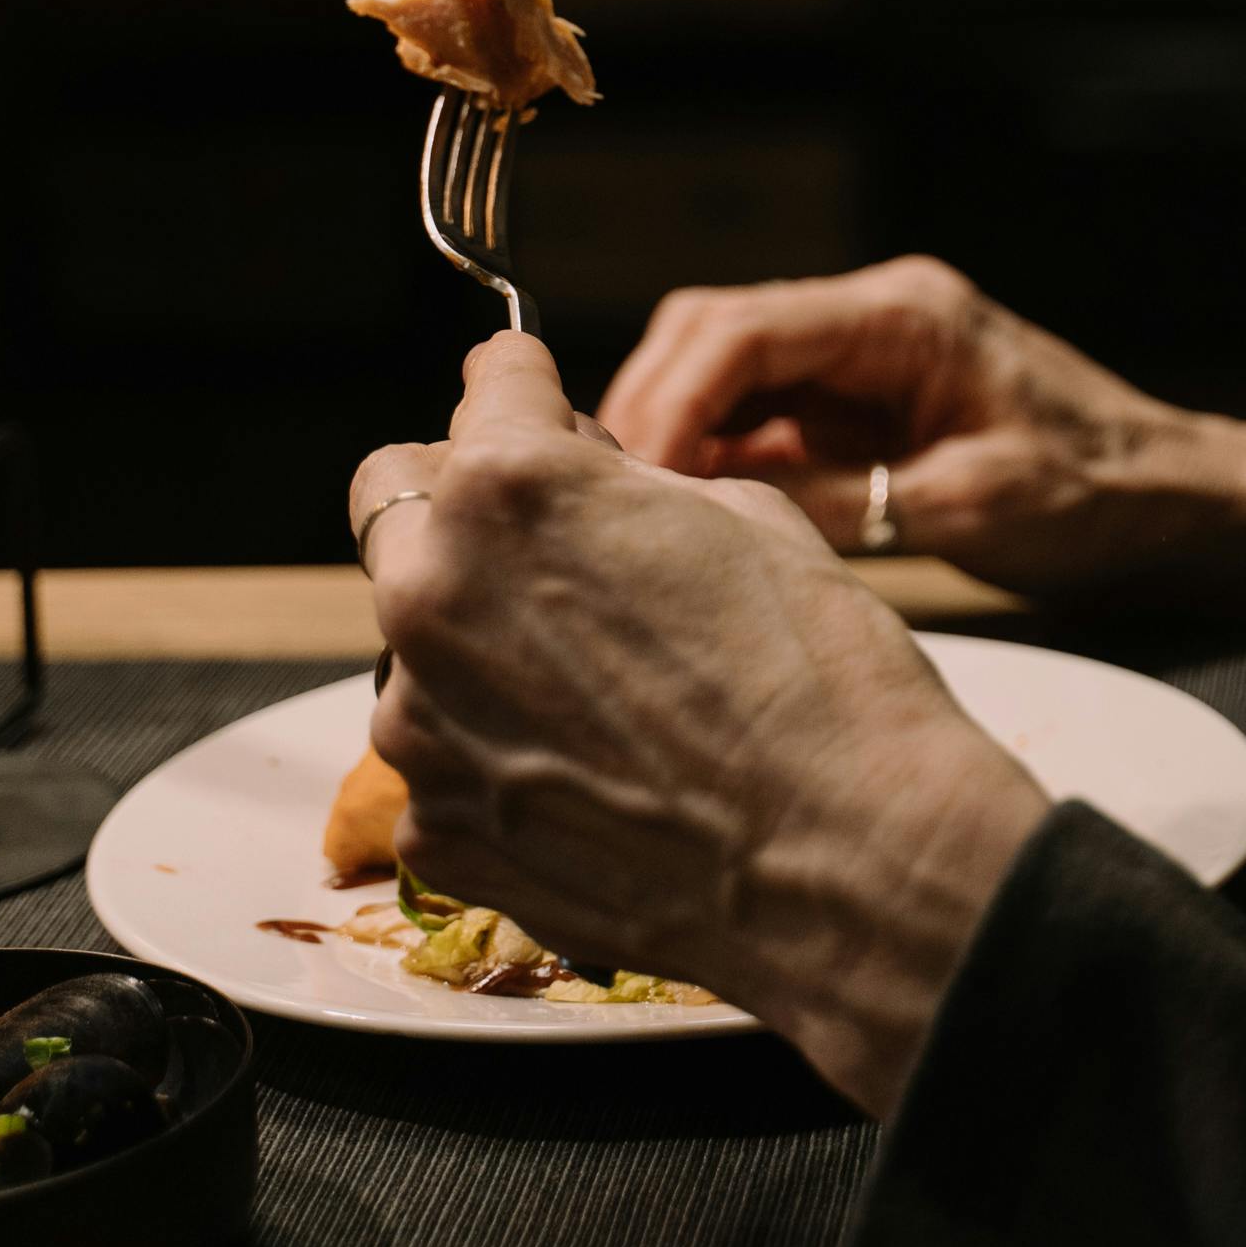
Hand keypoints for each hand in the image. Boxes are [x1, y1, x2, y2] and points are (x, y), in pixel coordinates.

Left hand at [349, 334, 1050, 1115]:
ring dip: (480, 635)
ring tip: (601, 686)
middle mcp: (434, 593)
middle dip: (465, 499)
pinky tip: (596, 770)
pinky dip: (498, 749)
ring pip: (415, 636)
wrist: (851, 864)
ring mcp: (421, 722)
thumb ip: (620, 483)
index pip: (486, 382)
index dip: (525, 387)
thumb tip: (579, 478)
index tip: (529, 394)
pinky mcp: (435, 826)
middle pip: (395, 496)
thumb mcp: (738, 513)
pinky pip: (444, 752)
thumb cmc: (820, 676)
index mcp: (509, 488)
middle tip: (549, 536)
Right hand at [600, 255, 1245, 619]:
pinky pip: (770, 414)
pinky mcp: (870, 402)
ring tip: (637, 514)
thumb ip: (847, 505)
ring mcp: (870, 354)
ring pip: (731, 369)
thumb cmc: (1101, 497)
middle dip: (651, 405)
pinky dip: (722, 457)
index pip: (744, 330)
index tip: (626, 475)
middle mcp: (876, 315)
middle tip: (607, 497)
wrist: (1181, 498)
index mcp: (904, 318)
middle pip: (717, 332)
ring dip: (678, 432)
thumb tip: (722, 511)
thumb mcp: (974, 510)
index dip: (668, 399)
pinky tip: (694, 516)